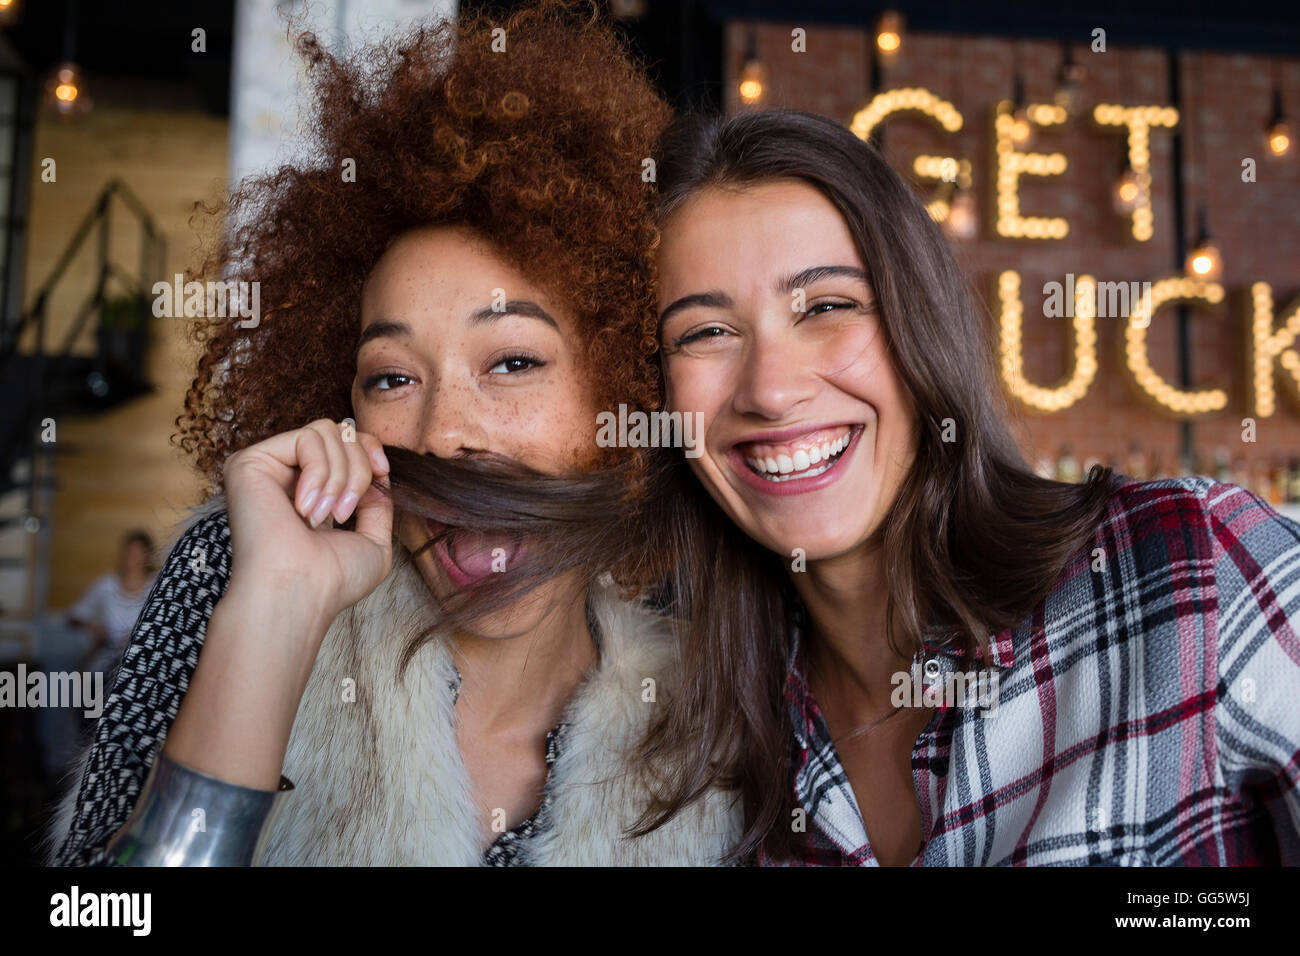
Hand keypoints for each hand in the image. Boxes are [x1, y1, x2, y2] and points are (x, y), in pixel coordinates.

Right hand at [220, 418, 392, 632]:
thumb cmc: (333, 580)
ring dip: (341, 475)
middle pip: (341, 432)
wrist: (301, 593)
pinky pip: (307, 437)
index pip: (345, 442)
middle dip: (358, 469)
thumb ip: (378, 503)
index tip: (383, 472)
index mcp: (311, 491)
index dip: (370, 449)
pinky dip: (320, 472)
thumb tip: (380, 470)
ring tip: (325, 516)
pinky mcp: (250, 461)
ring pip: (327, 431)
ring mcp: (267, 467)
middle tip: (344, 512)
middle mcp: (286, 476)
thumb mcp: (374, 540)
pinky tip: (304, 509)